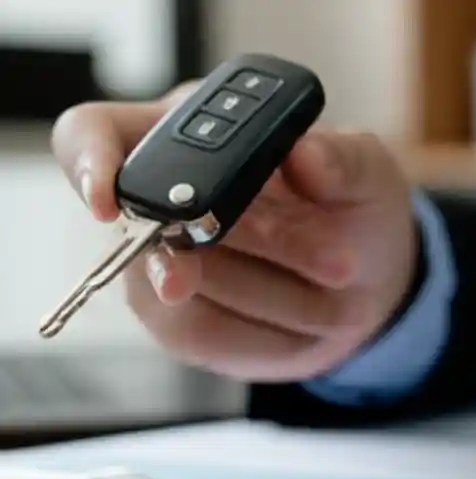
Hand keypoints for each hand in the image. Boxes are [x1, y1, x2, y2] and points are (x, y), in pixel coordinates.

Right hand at [50, 83, 418, 381]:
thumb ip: (343, 160)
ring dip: (277, 288)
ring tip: (338, 269)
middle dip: (235, 243)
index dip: (89, 163)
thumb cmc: (354, 206)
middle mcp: (159, 199)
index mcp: (184, 131)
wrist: (373, 277)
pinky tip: (310, 311)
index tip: (111, 202)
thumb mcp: (368, 172)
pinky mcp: (181, 326)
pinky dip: (271, 328)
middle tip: (323, 258)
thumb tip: (305, 153)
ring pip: (180, 291)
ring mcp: (161, 269)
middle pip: (146, 225)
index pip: (93, 134)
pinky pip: (205, 336)